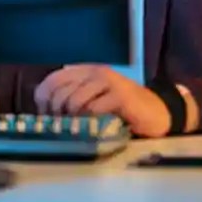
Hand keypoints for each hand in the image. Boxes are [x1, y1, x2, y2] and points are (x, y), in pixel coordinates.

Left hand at [34, 65, 172, 137]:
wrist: (157, 112)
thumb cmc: (122, 110)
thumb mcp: (93, 100)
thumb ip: (72, 100)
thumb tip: (44, 113)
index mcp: (85, 71)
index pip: (52, 81)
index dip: (44, 101)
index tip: (47, 118)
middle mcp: (95, 72)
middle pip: (60, 91)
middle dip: (56, 114)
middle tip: (62, 128)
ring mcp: (108, 82)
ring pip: (74, 100)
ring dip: (73, 120)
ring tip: (78, 130)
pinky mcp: (121, 95)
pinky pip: (94, 109)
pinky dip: (90, 122)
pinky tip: (95, 127)